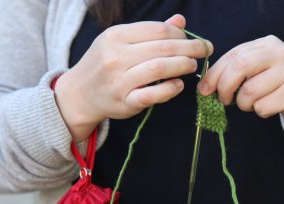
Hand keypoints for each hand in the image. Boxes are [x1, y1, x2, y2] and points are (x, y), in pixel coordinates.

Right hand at [55, 14, 212, 141]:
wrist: (79, 95)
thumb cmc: (104, 64)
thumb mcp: (120, 42)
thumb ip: (150, 32)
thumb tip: (180, 21)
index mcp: (115, 36)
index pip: (156, 30)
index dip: (179, 33)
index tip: (191, 38)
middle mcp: (115, 57)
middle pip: (162, 48)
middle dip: (189, 47)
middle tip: (204, 49)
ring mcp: (119, 81)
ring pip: (159, 68)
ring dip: (182, 65)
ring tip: (192, 65)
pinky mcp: (124, 102)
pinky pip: (152, 94)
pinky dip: (169, 89)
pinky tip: (178, 85)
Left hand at [197, 35, 283, 130]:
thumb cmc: (275, 84)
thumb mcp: (257, 70)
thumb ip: (234, 72)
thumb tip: (204, 88)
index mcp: (267, 44)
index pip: (234, 55)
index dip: (214, 74)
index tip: (204, 90)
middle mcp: (280, 53)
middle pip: (240, 68)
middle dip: (224, 87)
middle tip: (223, 100)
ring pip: (249, 92)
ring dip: (243, 104)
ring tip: (250, 103)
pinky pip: (262, 107)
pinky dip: (258, 112)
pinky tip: (267, 107)